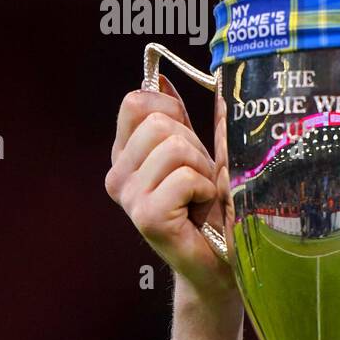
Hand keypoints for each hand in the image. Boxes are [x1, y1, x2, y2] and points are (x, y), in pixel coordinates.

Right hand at [105, 74, 237, 301]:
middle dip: (196, 147)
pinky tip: (201, 210)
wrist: (220, 263)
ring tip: (203, 196)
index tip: (189, 138)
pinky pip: (185, 178)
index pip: (136, 102)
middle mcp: (119, 174)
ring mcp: (128, 196)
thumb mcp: (211, 156)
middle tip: (201, 179)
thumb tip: (211, 76)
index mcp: (127, 154)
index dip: (172, 109)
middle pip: (162, 123)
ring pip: (176, 147)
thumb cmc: (215, 209)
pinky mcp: (146, 216)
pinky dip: (205, 190)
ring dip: (204, 170)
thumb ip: (205, 121)